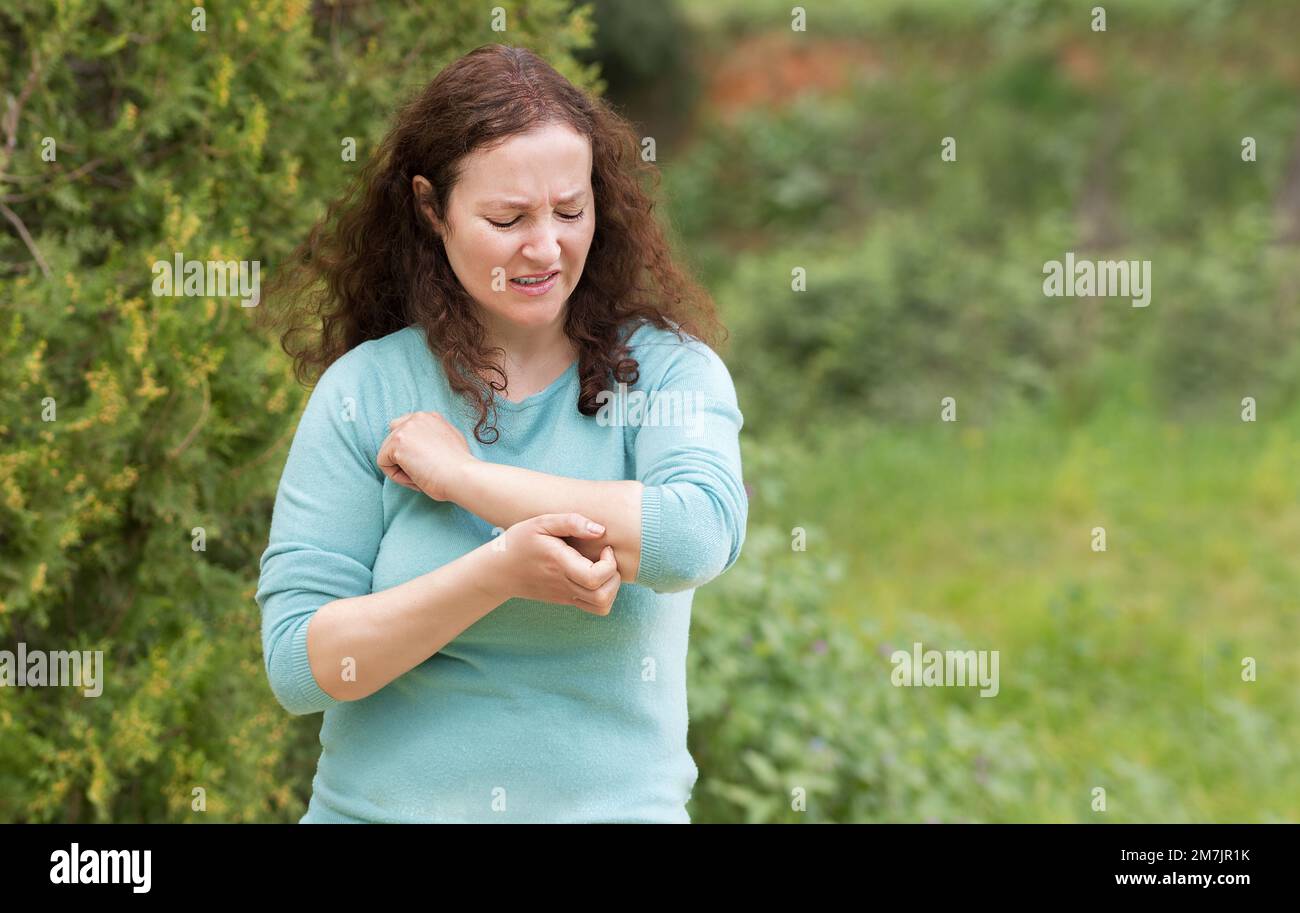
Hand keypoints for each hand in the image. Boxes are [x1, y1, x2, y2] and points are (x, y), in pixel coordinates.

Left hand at [377, 410, 474, 501]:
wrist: (461, 475)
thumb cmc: (460, 467)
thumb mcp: (451, 441)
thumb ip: (434, 437)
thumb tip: (421, 446)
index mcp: (430, 416)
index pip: (406, 428)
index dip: (411, 449)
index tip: (426, 463)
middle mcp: (417, 417)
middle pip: (392, 437)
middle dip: (401, 456)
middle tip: (421, 470)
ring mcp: (405, 428)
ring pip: (387, 452)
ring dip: (401, 468)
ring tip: (421, 476)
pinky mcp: (396, 443)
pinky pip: (384, 463)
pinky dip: (396, 476)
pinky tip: (415, 478)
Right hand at [488, 514, 622, 615]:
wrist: (498, 570)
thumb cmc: (520, 542)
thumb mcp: (541, 522)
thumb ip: (572, 522)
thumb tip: (600, 530)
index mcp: (559, 565)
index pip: (595, 578)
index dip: (609, 563)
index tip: (604, 547)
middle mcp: (564, 585)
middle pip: (603, 596)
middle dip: (615, 576)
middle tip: (606, 558)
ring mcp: (565, 596)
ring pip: (602, 606)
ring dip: (611, 587)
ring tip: (603, 568)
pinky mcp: (566, 600)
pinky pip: (593, 607)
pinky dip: (603, 594)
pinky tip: (594, 576)